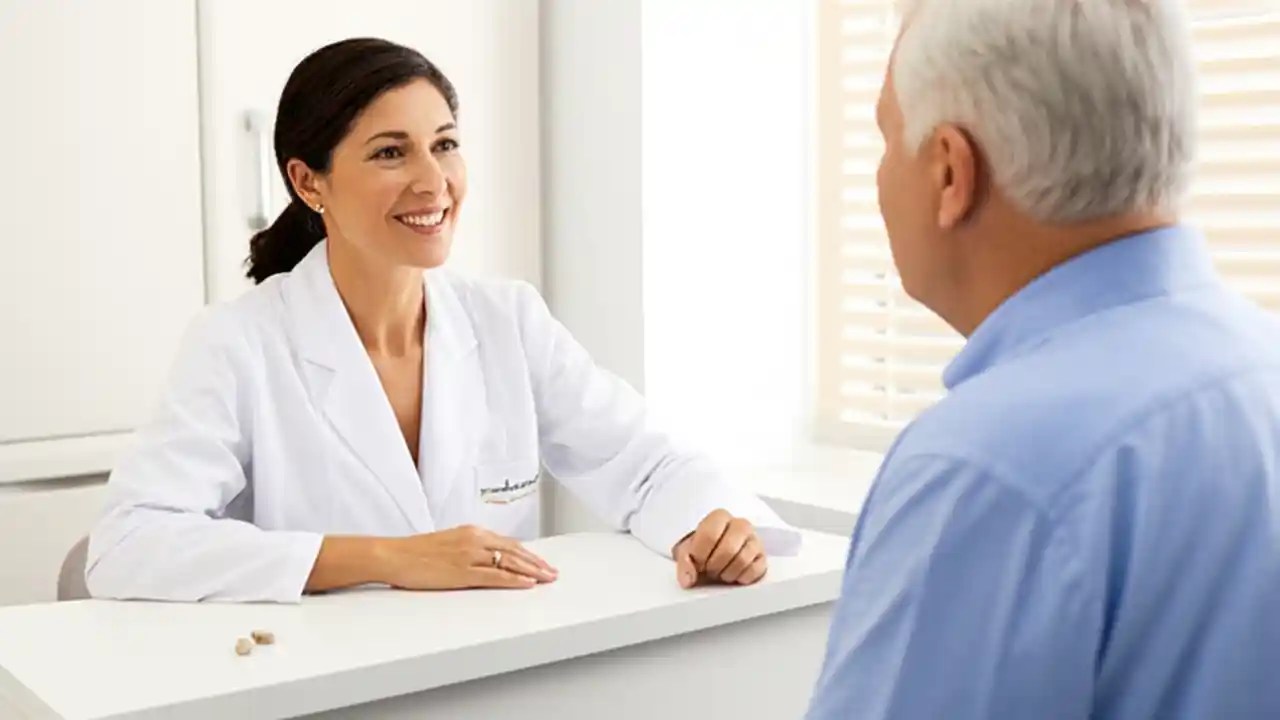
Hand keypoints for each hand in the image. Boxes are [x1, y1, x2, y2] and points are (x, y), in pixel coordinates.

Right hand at [378, 525, 558, 590]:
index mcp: (472, 532)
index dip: (528, 553)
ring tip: (546, 579)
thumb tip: (485, 558)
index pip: (508, 543)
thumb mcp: (448, 543)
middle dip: (536, 562)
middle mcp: (474, 539)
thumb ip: (469, 548)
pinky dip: (514, 579)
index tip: (540, 561)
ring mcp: (469, 555)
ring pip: (509, 562)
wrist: (394, 555)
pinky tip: (527, 583)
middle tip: (552, 572)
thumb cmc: (415, 552)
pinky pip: (494, 576)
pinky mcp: (462, 571)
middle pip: (514, 551)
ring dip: (531, 571)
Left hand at [672, 509, 767, 588]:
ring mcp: (755, 540)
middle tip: (708, 569)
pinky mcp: (763, 557)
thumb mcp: (688, 551)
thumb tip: (688, 579)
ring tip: (720, 572)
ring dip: (727, 574)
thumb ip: (684, 563)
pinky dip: (741, 578)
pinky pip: (755, 571)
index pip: (709, 535)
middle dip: (714, 566)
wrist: (716, 553)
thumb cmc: (703, 549)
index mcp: (719, 517)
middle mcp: (740, 525)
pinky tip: (733, 575)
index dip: (700, 555)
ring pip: (742, 561)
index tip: (697, 562)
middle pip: (728, 550)